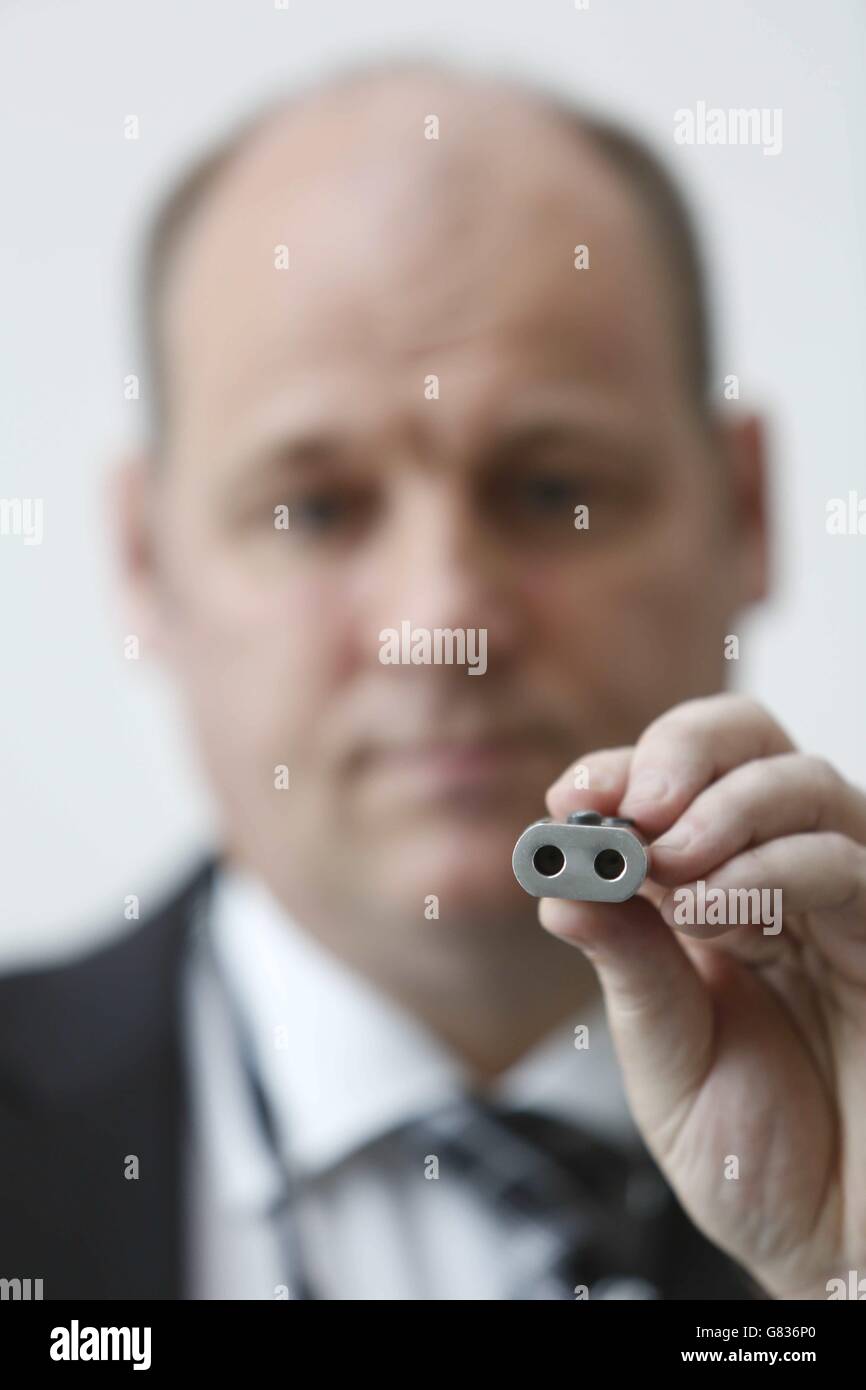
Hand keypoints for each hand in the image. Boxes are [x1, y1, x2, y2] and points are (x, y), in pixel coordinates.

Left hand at [541, 694, 865, 1299]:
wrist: (832, 1245)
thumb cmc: (754, 1158)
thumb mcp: (664, 1058)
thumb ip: (627, 966)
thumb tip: (557, 883)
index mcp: (706, 898)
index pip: (675, 787)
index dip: (625, 770)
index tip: (573, 793)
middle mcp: (775, 882)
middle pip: (752, 748)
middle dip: (685, 751)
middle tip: (637, 803)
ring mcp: (839, 905)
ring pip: (807, 786)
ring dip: (727, 805)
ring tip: (670, 857)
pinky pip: (845, 866)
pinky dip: (774, 866)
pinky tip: (714, 907)